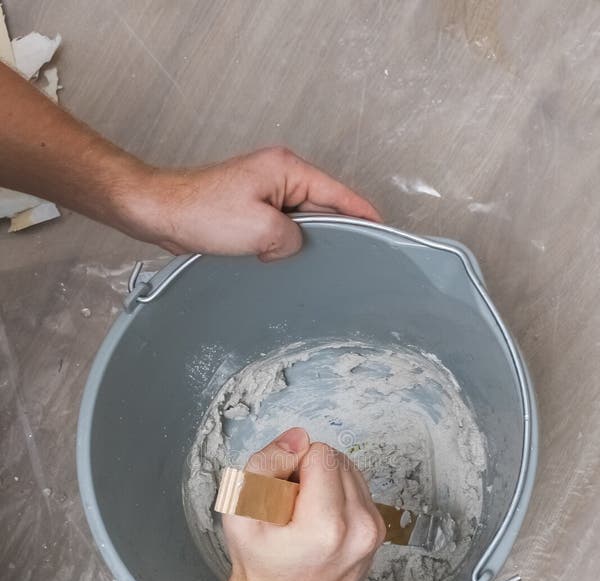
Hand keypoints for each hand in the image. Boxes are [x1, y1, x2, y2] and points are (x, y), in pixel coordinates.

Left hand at [123, 146, 380, 259]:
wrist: (160, 213)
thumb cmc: (202, 212)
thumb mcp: (260, 229)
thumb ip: (292, 239)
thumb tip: (294, 246)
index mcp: (287, 169)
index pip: (338, 193)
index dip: (361, 213)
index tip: (381, 229)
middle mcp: (279, 175)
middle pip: (321, 206)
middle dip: (331, 231)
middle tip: (349, 259)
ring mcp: (264, 191)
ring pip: (299, 220)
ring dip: (302, 241)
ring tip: (314, 263)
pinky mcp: (249, 207)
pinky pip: (279, 226)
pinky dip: (283, 243)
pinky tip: (281, 260)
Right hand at [222, 427, 385, 580]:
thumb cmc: (257, 562)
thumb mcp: (240, 510)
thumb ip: (265, 464)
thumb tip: (298, 437)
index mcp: (327, 527)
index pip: (320, 454)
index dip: (293, 465)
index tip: (281, 496)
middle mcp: (360, 531)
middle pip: (338, 460)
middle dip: (310, 472)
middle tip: (290, 507)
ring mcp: (374, 535)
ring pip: (351, 472)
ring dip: (325, 483)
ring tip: (303, 515)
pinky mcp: (379, 536)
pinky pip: (360, 492)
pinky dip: (338, 497)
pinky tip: (318, 522)